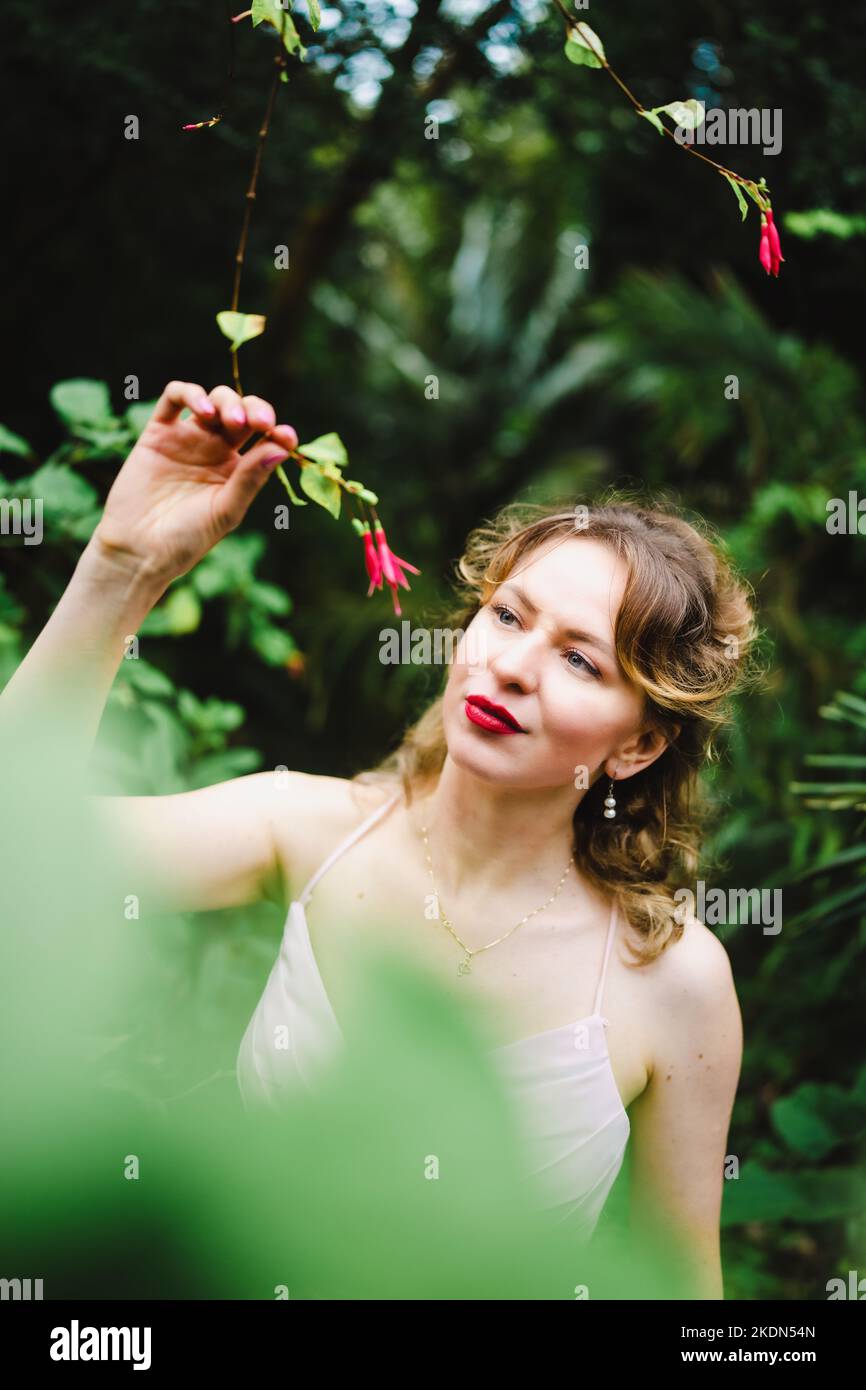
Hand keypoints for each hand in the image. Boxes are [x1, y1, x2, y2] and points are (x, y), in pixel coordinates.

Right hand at [90, 381, 298, 583]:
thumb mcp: (226, 510)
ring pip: (214, 400)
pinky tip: (203, 410)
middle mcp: (215, 450)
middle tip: (260, 423)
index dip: (278, 433)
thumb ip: (251, 479)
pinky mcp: (158, 433)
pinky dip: (190, 394)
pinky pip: (174, 398)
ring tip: (232, 420)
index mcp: (237, 470)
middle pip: (242, 413)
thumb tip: (281, 448)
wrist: (140, 549)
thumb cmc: (186, 538)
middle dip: (256, 410)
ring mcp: (188, 439)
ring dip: (228, 401)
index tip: (286, 436)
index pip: (264, 440)